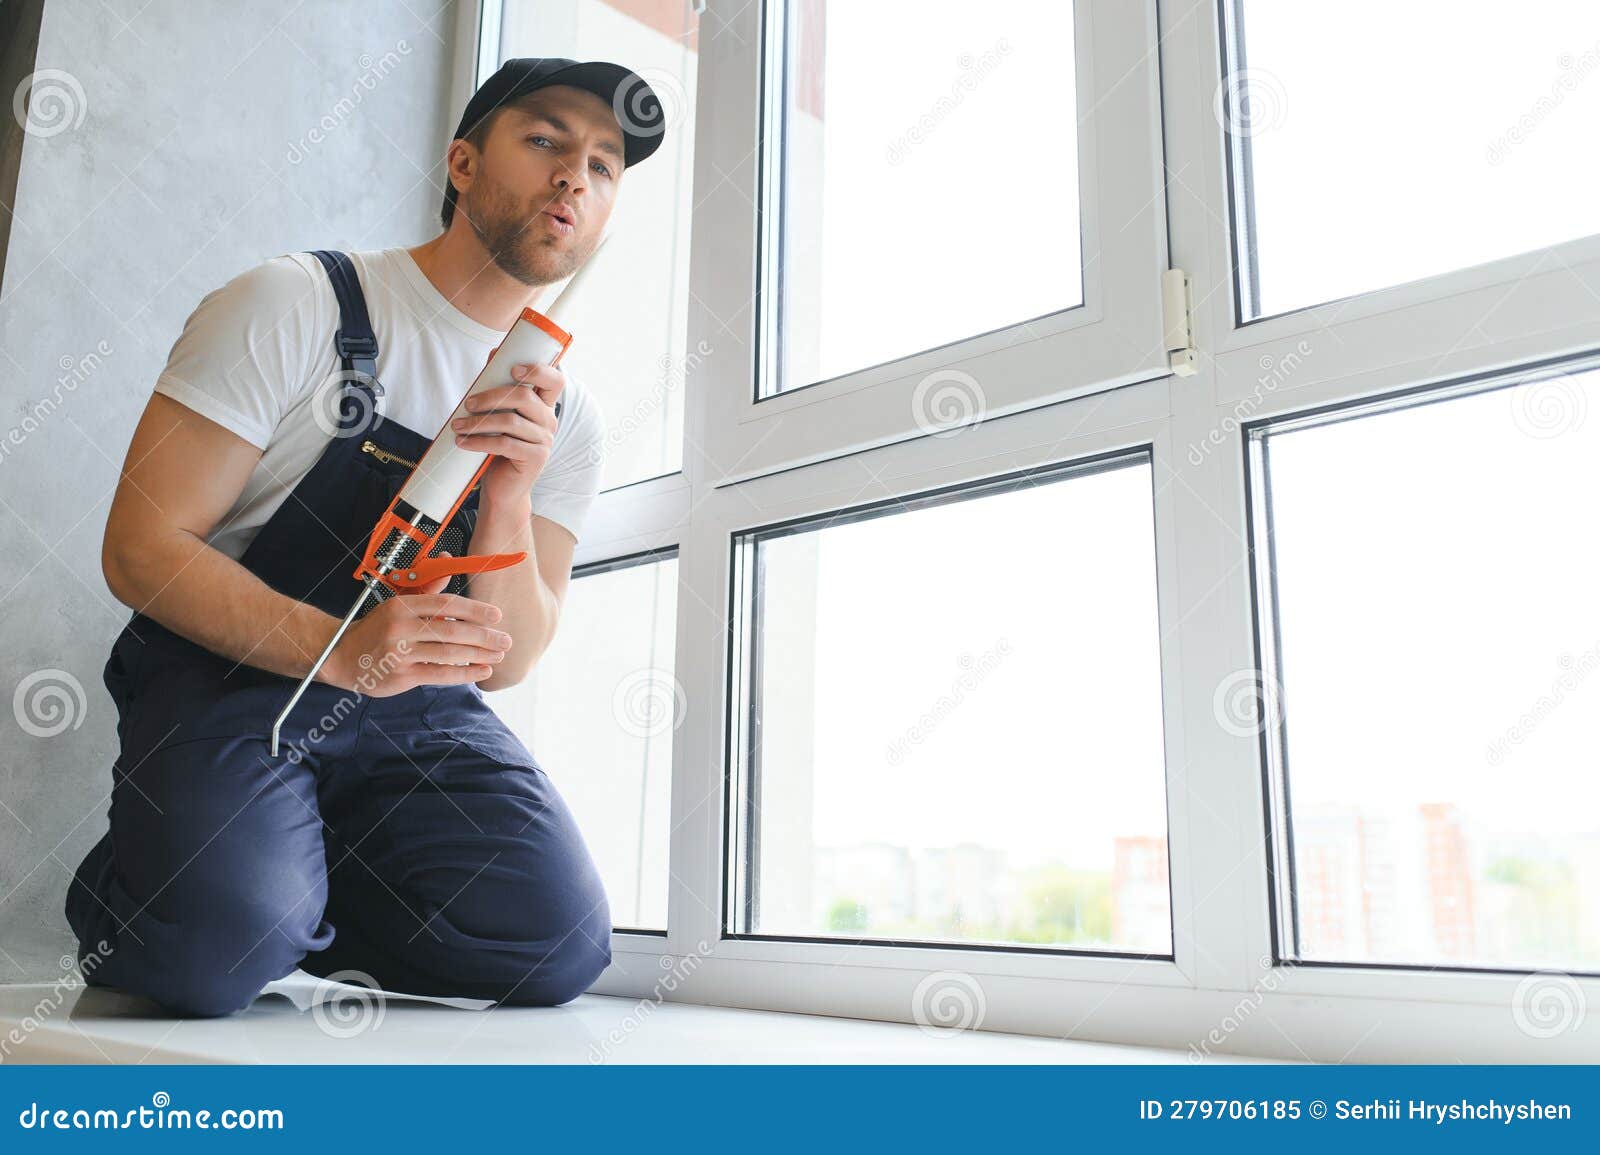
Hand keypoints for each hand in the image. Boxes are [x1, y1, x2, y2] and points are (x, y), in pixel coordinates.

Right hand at [319, 553, 513, 695]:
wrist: (340, 655)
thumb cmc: (377, 628)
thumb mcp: (399, 602)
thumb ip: (428, 587)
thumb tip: (447, 559)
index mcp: (402, 605)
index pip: (445, 603)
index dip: (475, 609)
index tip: (496, 615)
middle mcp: (400, 627)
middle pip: (451, 629)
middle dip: (484, 636)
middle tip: (505, 640)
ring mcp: (399, 652)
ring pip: (448, 653)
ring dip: (479, 655)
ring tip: (498, 655)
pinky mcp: (401, 675)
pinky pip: (439, 674)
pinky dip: (464, 673)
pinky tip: (482, 670)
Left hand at [451, 362, 562, 511]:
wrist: (503, 488)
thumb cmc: (499, 448)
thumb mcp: (500, 415)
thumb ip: (500, 387)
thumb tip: (495, 353)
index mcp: (544, 406)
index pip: (554, 380)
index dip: (538, 370)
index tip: (513, 369)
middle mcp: (549, 420)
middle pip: (524, 397)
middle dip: (491, 397)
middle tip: (467, 403)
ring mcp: (544, 440)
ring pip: (511, 422)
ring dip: (479, 422)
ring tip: (457, 425)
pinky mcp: (535, 458)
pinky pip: (504, 444)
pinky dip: (479, 441)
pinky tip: (462, 442)